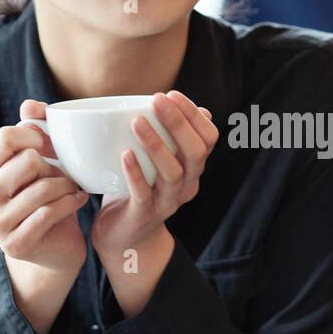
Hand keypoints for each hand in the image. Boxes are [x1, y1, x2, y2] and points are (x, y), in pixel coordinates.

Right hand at [0, 99, 88, 276]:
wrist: (53, 245)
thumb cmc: (43, 197)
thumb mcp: (36, 163)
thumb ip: (32, 130)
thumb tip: (30, 105)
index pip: (6, 138)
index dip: (36, 137)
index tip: (50, 147)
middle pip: (28, 161)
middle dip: (54, 165)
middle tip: (63, 173)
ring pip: (42, 188)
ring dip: (66, 185)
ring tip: (72, 187)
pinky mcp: (16, 245)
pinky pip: (50, 212)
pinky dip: (71, 202)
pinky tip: (78, 200)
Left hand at [90, 91, 217, 263]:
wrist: (124, 239)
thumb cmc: (138, 190)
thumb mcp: (155, 161)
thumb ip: (168, 137)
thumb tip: (182, 104)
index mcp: (193, 169)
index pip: (208, 139)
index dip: (194, 116)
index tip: (172, 94)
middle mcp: (187, 185)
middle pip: (196, 153)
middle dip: (179, 123)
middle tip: (158, 99)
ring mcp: (167, 202)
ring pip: (173, 173)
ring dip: (157, 145)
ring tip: (137, 122)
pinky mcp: (144, 215)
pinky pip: (144, 194)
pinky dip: (136, 173)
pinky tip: (125, 154)